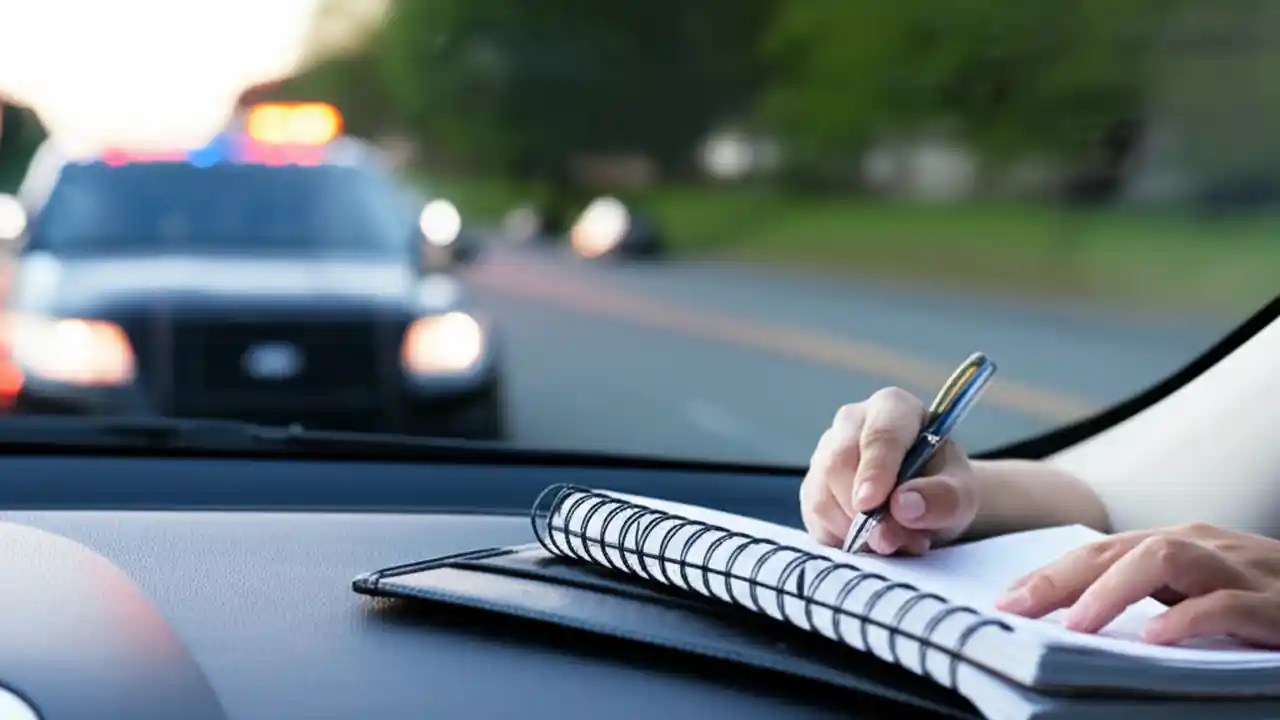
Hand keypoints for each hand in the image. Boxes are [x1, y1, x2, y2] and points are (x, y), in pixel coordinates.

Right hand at [801, 387, 978, 554]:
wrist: (925, 500)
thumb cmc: (944, 487)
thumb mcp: (961, 495)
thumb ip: (943, 498)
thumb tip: (904, 506)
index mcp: (893, 408)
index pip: (879, 435)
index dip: (874, 470)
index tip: (871, 504)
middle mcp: (851, 421)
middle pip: (839, 463)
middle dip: (862, 511)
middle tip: (891, 541)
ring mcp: (825, 451)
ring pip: (821, 494)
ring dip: (853, 530)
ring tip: (891, 542)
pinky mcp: (812, 484)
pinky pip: (814, 516)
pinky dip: (840, 538)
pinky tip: (868, 541)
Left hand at [996, 524, 1279, 646]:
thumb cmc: (1269, 608)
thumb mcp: (1200, 598)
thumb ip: (1150, 602)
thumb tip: (1075, 625)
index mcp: (1179, 547)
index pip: (1099, 553)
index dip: (1048, 575)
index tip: (1003, 602)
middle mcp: (1205, 549)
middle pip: (1118, 548)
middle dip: (1060, 577)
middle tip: (1014, 609)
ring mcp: (1243, 572)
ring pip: (1166, 558)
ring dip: (1114, 589)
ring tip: (1077, 626)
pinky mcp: (1277, 607)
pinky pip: (1226, 604)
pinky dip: (1188, 620)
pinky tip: (1155, 639)